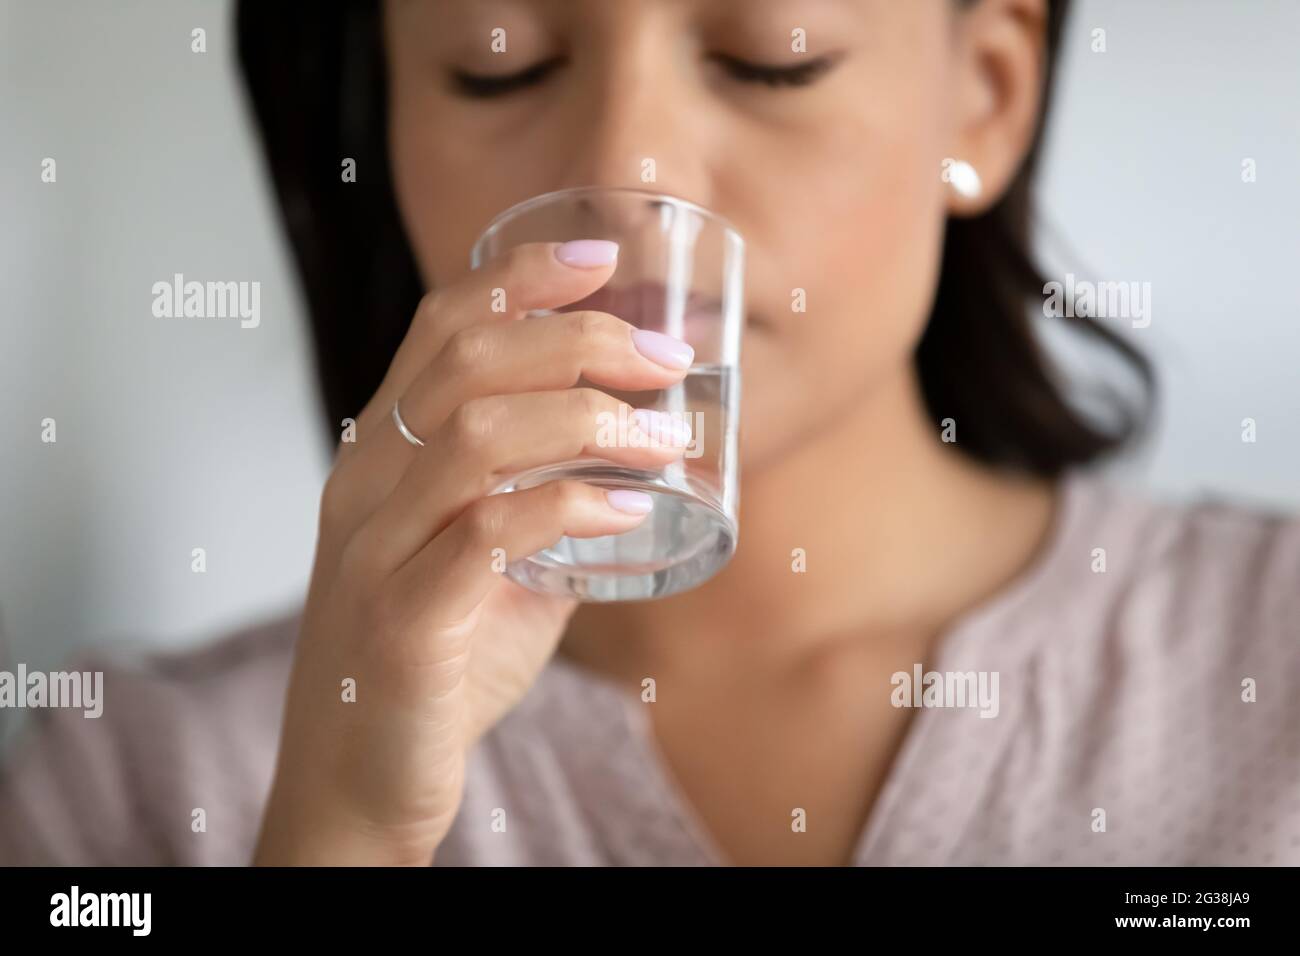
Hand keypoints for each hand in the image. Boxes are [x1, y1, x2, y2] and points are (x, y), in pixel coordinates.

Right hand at [253, 240, 693, 864]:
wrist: (358, 781)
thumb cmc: (430, 666)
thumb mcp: (485, 564)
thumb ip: (540, 508)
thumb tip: (633, 469)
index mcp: (383, 458)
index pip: (440, 327)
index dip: (519, 276)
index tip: (600, 257)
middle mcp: (368, 487)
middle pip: (468, 361)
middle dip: (580, 339)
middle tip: (665, 355)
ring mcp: (378, 550)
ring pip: (478, 434)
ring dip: (590, 419)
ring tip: (668, 436)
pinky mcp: (402, 621)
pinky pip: (487, 535)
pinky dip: (570, 506)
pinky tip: (629, 510)